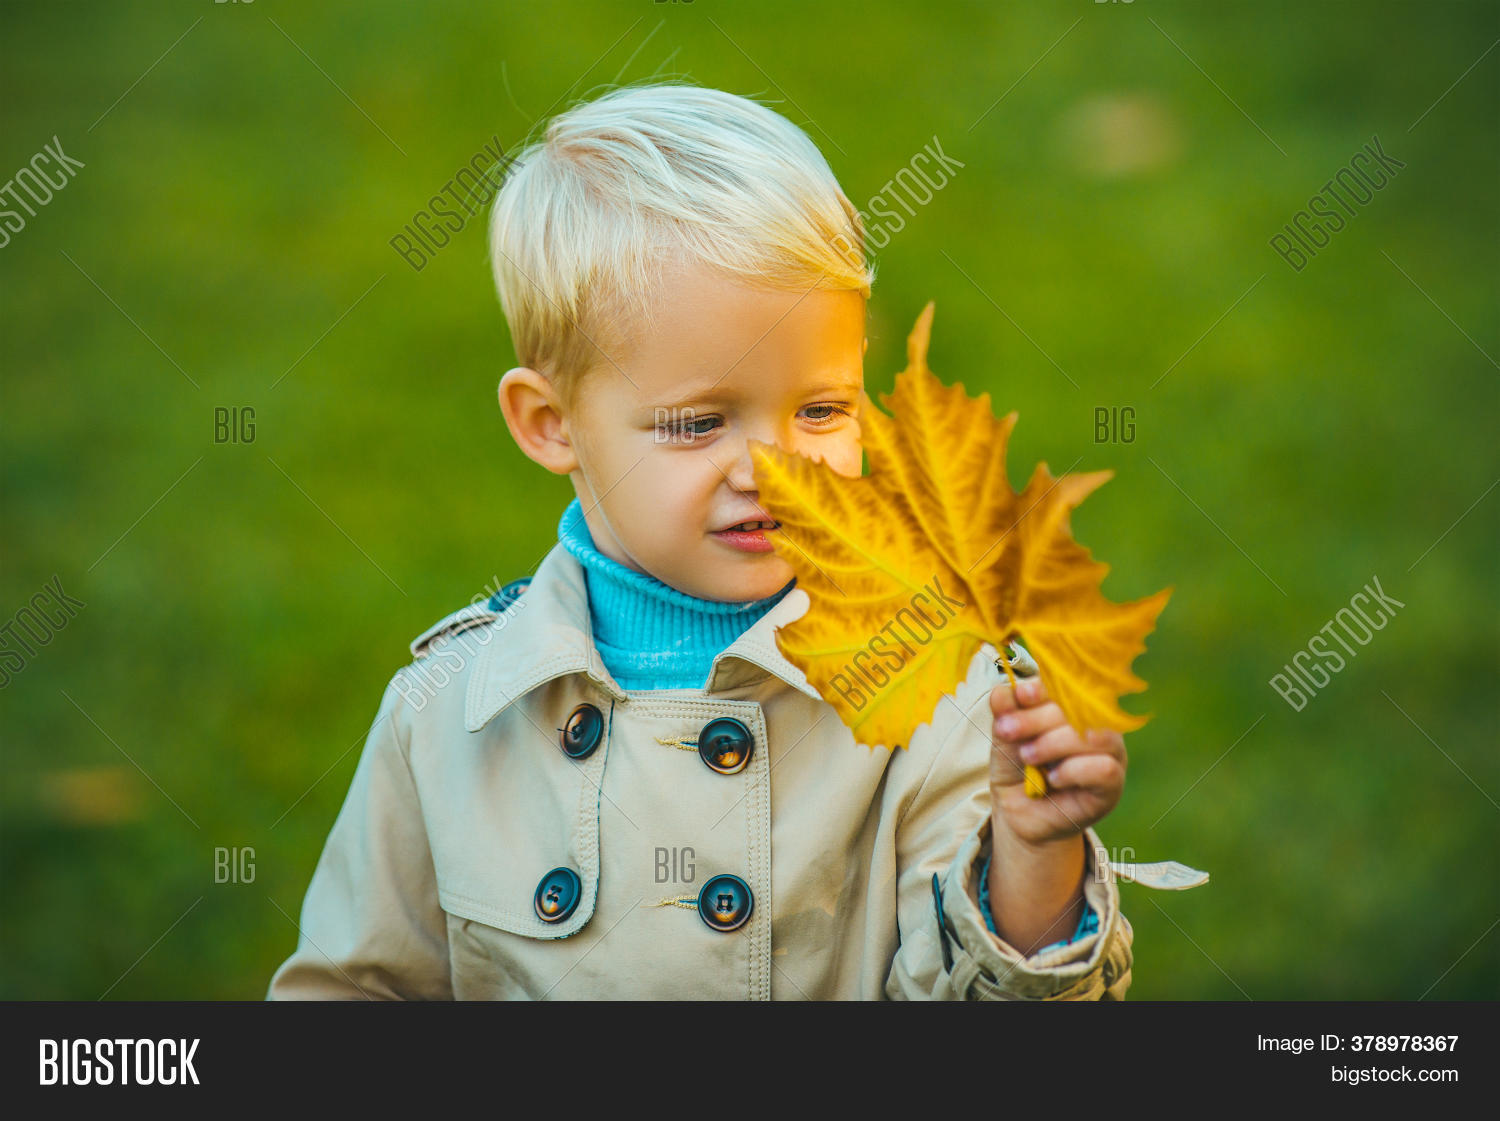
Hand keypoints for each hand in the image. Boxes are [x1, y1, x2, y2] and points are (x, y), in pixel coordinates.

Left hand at [989, 674, 1125, 846]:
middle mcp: (1095, 725)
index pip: (1064, 686)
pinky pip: (1104, 768)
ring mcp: (1109, 754)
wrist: (1020, 813)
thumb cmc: (1017, 768)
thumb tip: (1002, 691)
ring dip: (1053, 744)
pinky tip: (1053, 778)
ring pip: (1091, 735)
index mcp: (1071, 706)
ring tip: (1028, 757)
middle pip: (1075, 709)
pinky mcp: (1112, 785)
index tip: (1021, 694)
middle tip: (1008, 731)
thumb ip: (1006, 714)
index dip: (1044, 688)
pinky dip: (1074, 770)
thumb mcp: (1005, 739)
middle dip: (1036, 718)